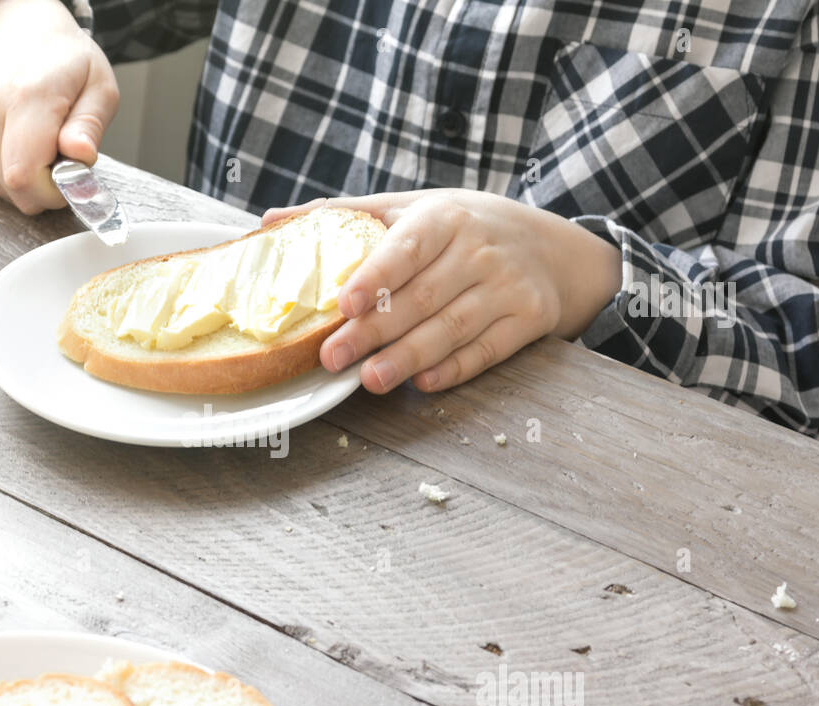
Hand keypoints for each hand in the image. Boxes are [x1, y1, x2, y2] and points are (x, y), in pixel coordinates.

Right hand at [0, 0, 118, 213]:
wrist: (9, 31)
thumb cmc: (61, 59)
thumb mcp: (98, 84)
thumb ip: (90, 125)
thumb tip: (80, 156)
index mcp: (26, 98)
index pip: (25, 177)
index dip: (54, 192)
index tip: (73, 173)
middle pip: (17, 191)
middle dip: (46, 187)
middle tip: (62, 154)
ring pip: (4, 191)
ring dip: (29, 179)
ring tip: (40, 140)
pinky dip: (10, 170)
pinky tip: (18, 139)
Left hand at [262, 190, 621, 392]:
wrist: (550, 247)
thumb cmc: (460, 228)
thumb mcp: (411, 209)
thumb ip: (344, 218)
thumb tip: (268, 223)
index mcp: (443, 217)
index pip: (406, 247)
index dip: (376, 275)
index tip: (344, 301)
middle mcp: (479, 249)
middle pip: (421, 297)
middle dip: (375, 331)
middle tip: (333, 359)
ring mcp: (507, 286)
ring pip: (452, 327)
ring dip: (410, 358)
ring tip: (370, 381)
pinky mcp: (528, 319)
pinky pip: (487, 350)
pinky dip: (455, 368)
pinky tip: (423, 383)